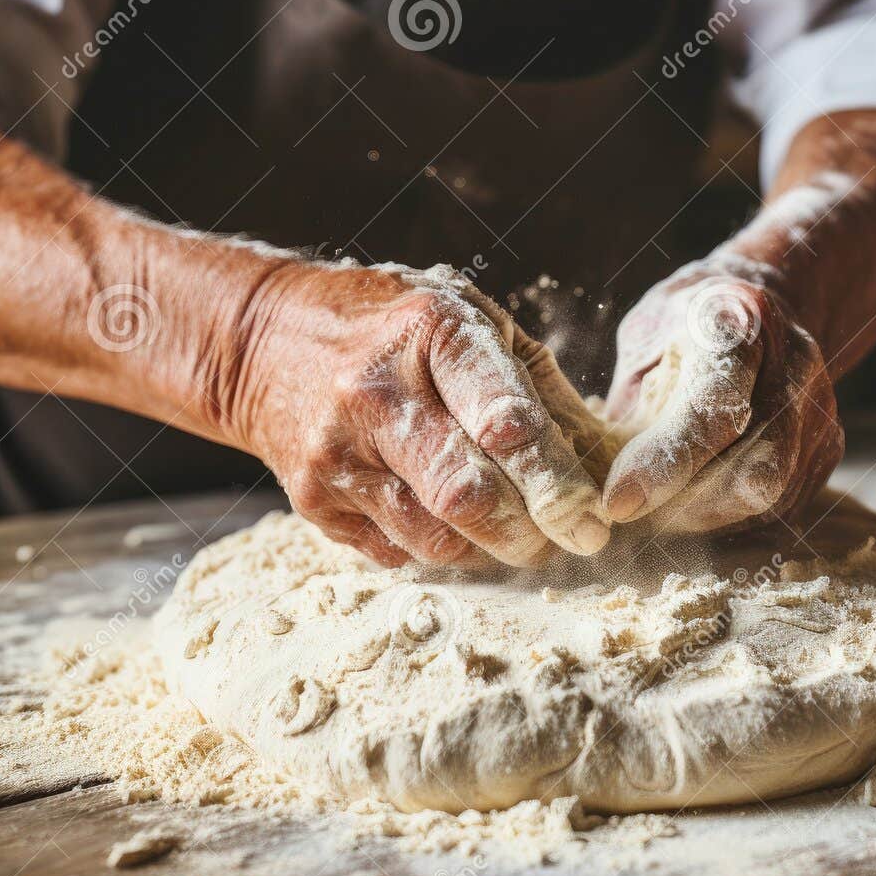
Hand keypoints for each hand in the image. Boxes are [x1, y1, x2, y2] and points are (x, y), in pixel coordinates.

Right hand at [225, 260, 611, 566]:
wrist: (268, 339)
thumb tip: (607, 470)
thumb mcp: (474, 324)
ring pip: (435, 538)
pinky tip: (441, 518)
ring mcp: (336, 451)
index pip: (507, 424)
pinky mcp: (313, 499)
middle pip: (469, 496)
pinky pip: (397, 551)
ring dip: (486, 548)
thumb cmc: (396, 329)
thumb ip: (541, 391)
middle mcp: (376, 392)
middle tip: (560, 542)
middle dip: (528, 533)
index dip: (557, 484)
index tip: (591, 523)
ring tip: (506, 529)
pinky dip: (436, 548)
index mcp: (431, 332)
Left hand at [603, 259, 842, 533]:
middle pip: (754, 470)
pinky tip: (698, 493)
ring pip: (768, 499)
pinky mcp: (828, 450)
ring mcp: (819, 412)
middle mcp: (793, 365)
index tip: (617, 503)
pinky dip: (730, 515)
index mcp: (736, 323)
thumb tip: (589, 482)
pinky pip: (778, 508)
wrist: (765, 307)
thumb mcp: (643, 341)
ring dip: (705, 516)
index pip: (710, 408)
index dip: (665, 462)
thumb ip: (629, 404)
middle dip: (686, 506)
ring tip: (661, 498)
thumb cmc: (685, 327)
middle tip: (633, 510)